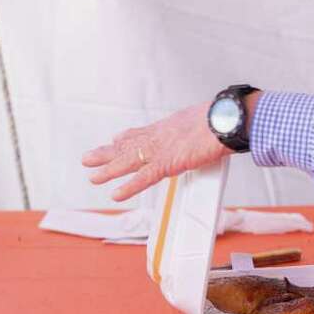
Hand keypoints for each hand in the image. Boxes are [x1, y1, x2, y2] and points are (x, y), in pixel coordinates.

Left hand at [80, 103, 228, 202]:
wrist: (225, 120)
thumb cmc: (223, 119)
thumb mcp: (205, 120)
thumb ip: (199, 128)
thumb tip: (209, 129)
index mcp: (168, 126)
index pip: (142, 132)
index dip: (126, 138)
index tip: (114, 139)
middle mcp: (159, 136)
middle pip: (127, 145)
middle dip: (107, 153)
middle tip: (87, 158)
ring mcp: (161, 149)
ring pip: (128, 161)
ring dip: (108, 170)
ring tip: (92, 177)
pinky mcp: (167, 163)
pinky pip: (143, 178)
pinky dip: (129, 187)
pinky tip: (115, 194)